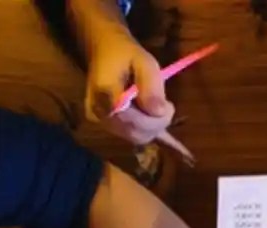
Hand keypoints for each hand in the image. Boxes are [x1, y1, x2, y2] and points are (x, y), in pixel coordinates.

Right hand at [84, 31, 180, 147]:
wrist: (103, 51)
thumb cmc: (124, 54)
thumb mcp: (145, 62)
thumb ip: (151, 86)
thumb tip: (158, 112)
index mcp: (104, 95)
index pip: (134, 122)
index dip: (156, 119)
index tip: (169, 104)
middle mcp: (98, 113)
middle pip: (135, 133)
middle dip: (158, 123)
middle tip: (167, 104)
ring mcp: (100, 121)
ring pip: (135, 137)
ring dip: (153, 126)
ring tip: (156, 104)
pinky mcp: (106, 125)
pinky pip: (132, 135)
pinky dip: (146, 128)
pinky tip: (151, 115)